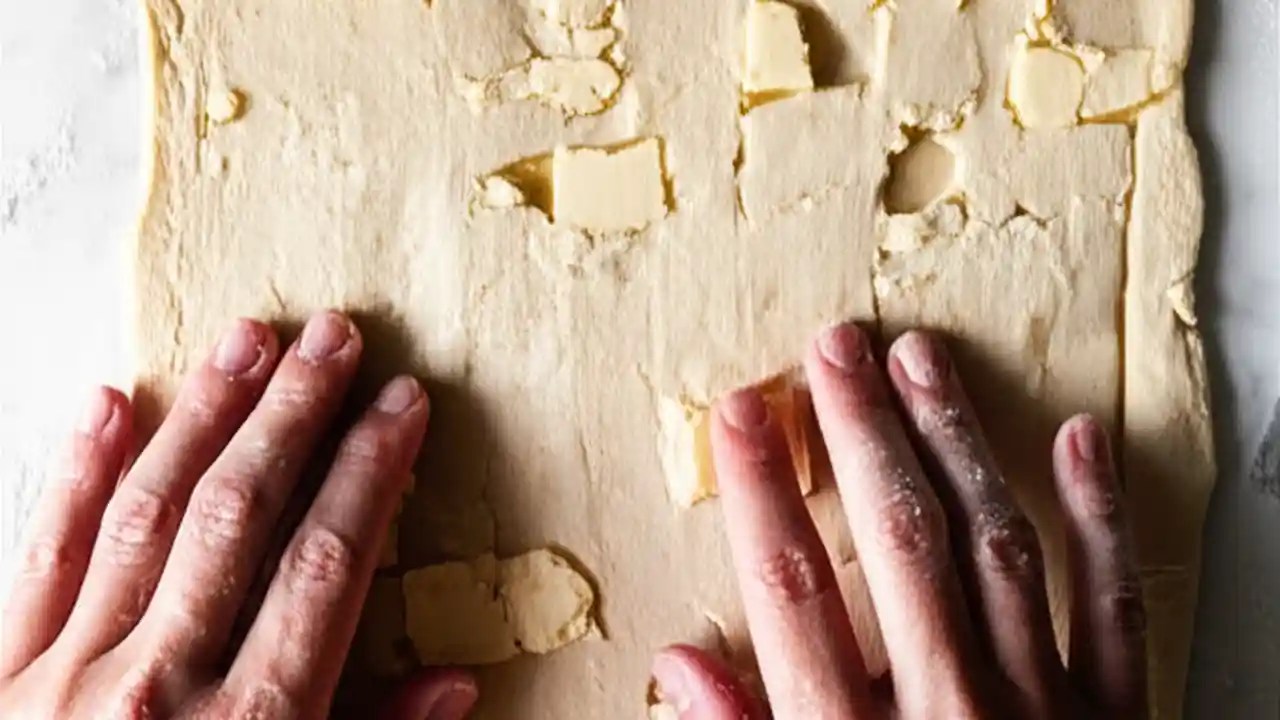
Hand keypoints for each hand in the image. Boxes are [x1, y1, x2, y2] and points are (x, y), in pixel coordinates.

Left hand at [0, 311, 476, 718]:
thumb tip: (452, 684)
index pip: (328, 564)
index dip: (371, 472)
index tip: (402, 404)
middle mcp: (158, 683)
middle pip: (240, 515)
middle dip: (296, 414)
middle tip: (334, 334)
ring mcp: (65, 675)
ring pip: (143, 513)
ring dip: (202, 416)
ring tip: (246, 340)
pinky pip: (36, 556)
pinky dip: (70, 475)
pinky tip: (105, 403)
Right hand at [651, 323, 1145, 718]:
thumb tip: (679, 667)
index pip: (789, 588)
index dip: (757, 487)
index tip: (741, 408)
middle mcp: (948, 710)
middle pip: (896, 541)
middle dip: (859, 433)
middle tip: (835, 348)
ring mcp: (1040, 709)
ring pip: (995, 545)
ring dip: (955, 442)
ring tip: (921, 362)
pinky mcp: (1116, 719)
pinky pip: (1113, 606)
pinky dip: (1101, 519)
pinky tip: (1079, 441)